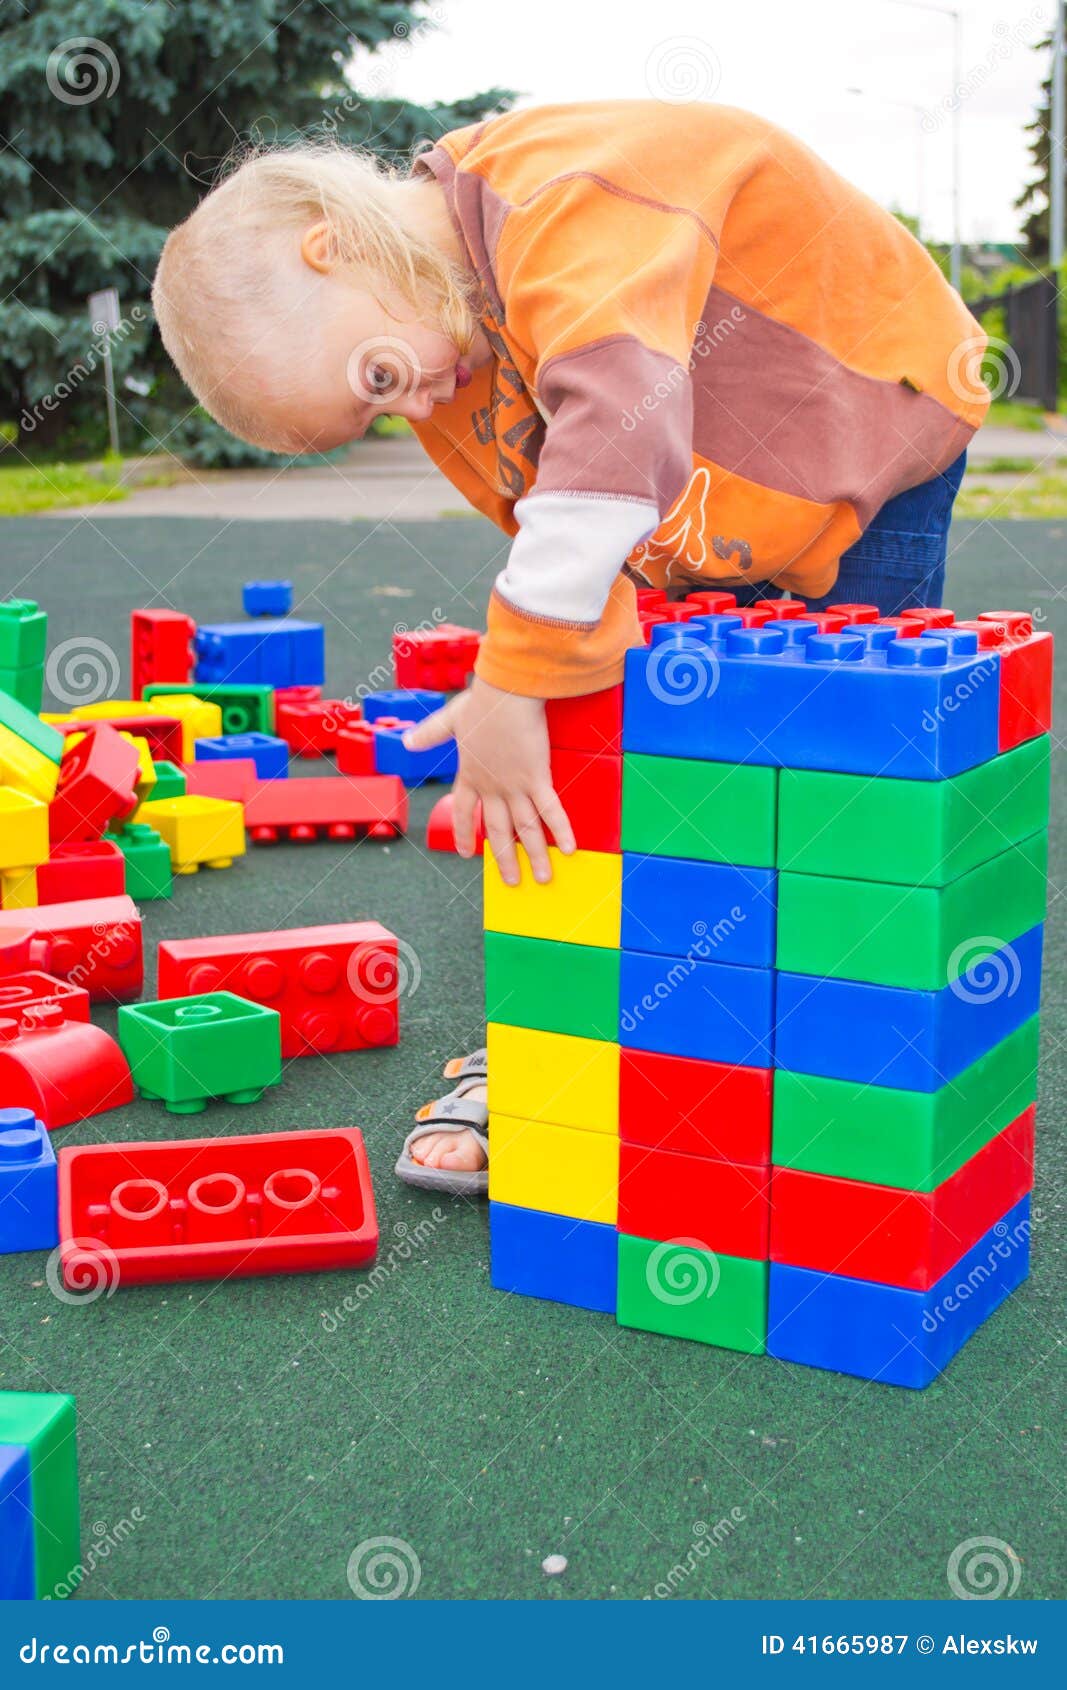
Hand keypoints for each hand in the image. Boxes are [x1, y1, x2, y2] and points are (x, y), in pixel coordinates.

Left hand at [403, 677, 574, 884]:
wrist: (505, 693)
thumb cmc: (482, 702)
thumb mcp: (451, 719)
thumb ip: (430, 734)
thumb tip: (407, 741)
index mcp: (471, 775)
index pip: (465, 812)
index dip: (464, 833)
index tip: (465, 854)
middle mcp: (492, 787)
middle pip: (497, 831)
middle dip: (504, 859)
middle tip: (512, 882)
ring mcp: (514, 786)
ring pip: (525, 829)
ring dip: (534, 856)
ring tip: (543, 878)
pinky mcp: (536, 778)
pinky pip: (550, 810)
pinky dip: (560, 830)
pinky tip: (568, 849)